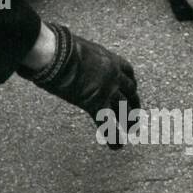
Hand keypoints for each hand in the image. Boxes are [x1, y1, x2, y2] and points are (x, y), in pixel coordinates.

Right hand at [32, 24, 140, 148]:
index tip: (131, 88)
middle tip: (136, 113)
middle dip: (134, 103)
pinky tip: (116, 147)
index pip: (127, 71)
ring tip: (132, 131)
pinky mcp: (96, 104)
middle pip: (130, 91)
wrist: (57, 53)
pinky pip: (108, 124)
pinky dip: (113, 136)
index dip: (130, 81)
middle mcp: (113, 75)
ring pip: (124, 109)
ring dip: (129, 121)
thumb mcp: (77, 47)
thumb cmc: (60, 46)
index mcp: (109, 59)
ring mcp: (107, 90)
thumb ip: (79, 56)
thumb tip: (65, 59)